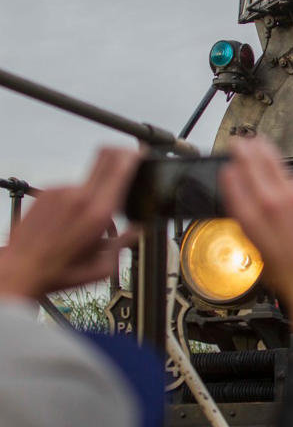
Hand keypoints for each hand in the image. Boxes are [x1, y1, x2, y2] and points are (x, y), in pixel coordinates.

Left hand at [0, 148, 138, 298]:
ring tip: (90, 221)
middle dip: (120, 155)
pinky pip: (70, 189)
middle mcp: (79, 196)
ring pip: (89, 180)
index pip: (120, 167)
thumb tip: (137, 231)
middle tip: (129, 160)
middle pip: (106, 156)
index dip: (134, 156)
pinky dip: (78, 200)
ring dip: (97, 192)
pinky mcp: (45, 194)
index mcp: (98, 212)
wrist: (18, 270)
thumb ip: (123, 244)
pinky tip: (71, 222)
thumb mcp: (100, 268)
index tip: (141, 154)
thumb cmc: (57, 272)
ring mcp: (60, 191)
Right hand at [220, 138, 292, 333]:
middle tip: (242, 141)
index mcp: (250, 219)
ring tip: (262, 146)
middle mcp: (270, 204)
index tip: (229, 163)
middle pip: (252, 162)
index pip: (232, 181)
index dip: (230, 169)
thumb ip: (252, 224)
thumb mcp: (258, 251)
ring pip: (276, 162)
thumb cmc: (291, 275)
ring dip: (267, 152)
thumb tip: (250, 207)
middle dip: (246, 149)